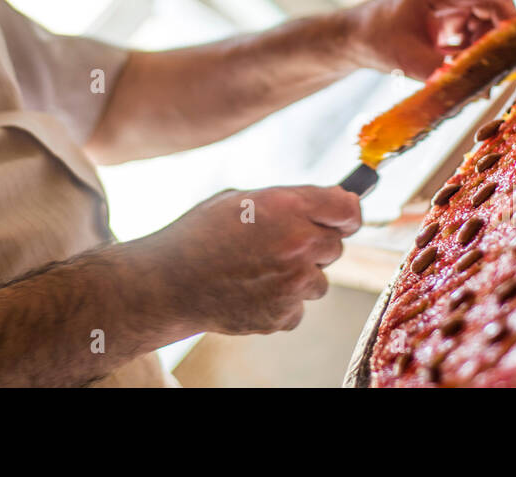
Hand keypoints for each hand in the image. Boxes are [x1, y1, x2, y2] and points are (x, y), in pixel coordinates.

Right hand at [149, 186, 361, 334]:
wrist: (167, 282)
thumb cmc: (199, 234)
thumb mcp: (241, 199)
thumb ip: (287, 202)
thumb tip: (326, 205)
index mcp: (288, 207)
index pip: (348, 209)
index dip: (345, 213)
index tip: (340, 217)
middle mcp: (297, 244)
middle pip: (336, 246)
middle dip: (315, 244)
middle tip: (281, 244)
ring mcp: (292, 284)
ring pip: (319, 281)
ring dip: (299, 276)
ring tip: (259, 270)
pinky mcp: (282, 316)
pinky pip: (298, 308)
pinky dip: (281, 303)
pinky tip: (251, 291)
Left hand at [344, 0, 515, 79]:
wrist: (355, 36)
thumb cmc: (378, 40)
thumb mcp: (410, 61)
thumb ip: (445, 74)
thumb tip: (480, 91)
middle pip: (494, 2)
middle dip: (505, 32)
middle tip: (508, 62)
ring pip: (490, 16)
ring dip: (490, 42)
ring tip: (475, 65)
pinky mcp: (452, 10)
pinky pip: (479, 25)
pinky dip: (478, 44)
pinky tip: (462, 61)